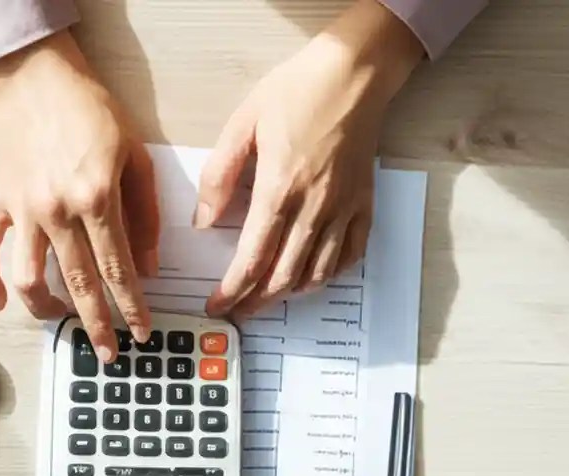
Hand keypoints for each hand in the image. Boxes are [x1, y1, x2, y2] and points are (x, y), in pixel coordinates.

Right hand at [0, 31, 159, 362]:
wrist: (38, 79)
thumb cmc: (92, 111)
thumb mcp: (135, 156)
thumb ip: (145, 214)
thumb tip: (148, 265)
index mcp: (96, 199)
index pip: (118, 269)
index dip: (131, 306)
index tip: (140, 332)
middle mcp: (57, 211)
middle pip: (78, 283)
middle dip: (96, 324)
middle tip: (108, 352)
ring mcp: (23, 210)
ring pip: (29, 277)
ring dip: (45, 308)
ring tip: (62, 320)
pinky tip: (2, 303)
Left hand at [194, 0, 423, 318]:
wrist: (353, 72)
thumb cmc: (297, 90)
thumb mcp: (242, 124)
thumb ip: (219, 176)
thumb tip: (204, 221)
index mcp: (279, 190)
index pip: (252, 260)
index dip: (231, 291)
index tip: (215, 305)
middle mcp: (314, 208)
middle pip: (283, 277)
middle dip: (255, 302)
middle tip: (235, 311)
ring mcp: (343, 209)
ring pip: (317, 273)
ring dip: (288, 294)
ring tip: (266, 298)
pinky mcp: (363, 203)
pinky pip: (350, 255)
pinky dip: (329, 275)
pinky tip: (310, 276)